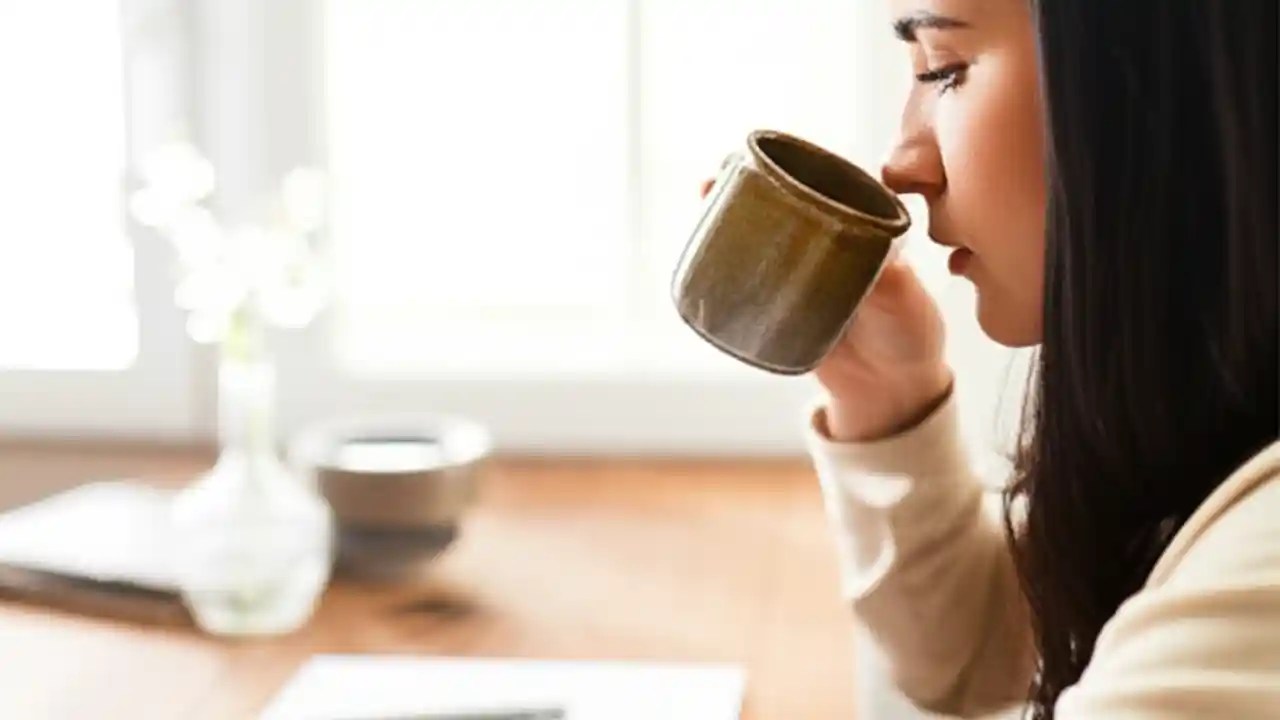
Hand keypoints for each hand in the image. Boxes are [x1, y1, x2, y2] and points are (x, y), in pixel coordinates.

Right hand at [699, 176, 951, 440]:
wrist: (887, 387)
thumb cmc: (907, 336)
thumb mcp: (905, 302)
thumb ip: (890, 280)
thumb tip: (870, 260)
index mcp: (864, 223)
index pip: (827, 180)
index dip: (795, 165)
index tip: (767, 157)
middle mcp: (830, 238)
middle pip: (786, 199)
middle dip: (751, 183)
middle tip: (720, 175)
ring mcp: (802, 268)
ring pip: (763, 231)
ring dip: (732, 214)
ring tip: (705, 195)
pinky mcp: (780, 299)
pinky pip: (750, 271)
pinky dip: (727, 256)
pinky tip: (705, 247)